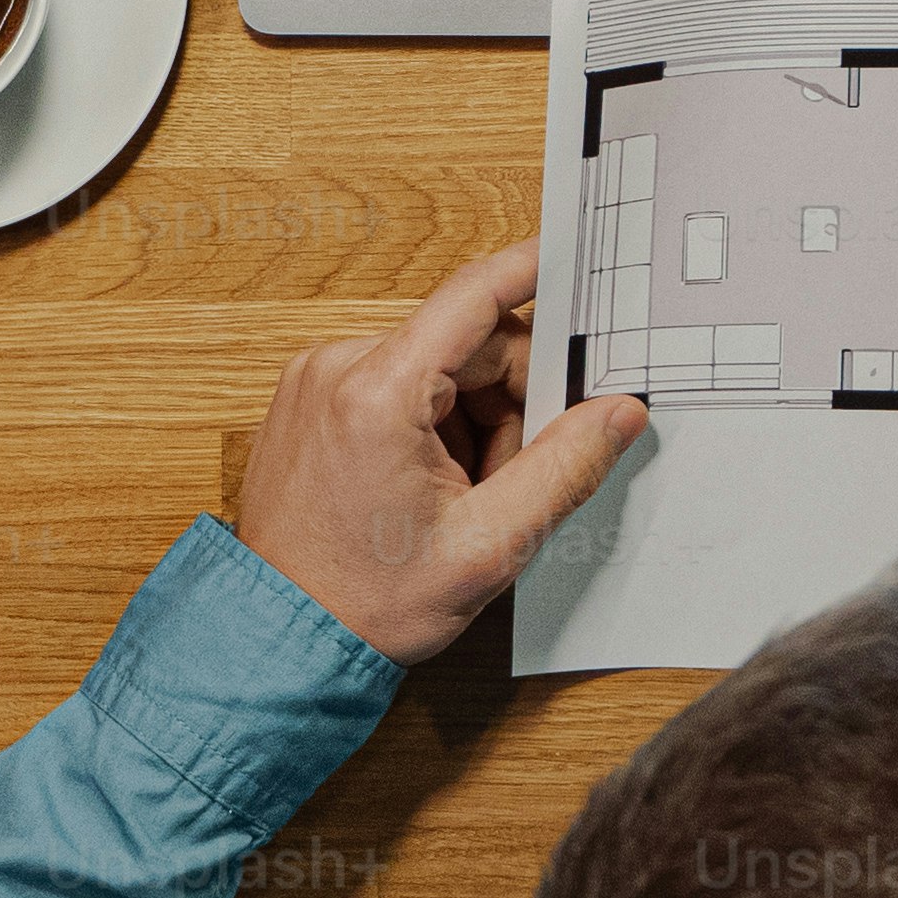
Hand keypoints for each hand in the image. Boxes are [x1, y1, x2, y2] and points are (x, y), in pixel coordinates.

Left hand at [235, 243, 643, 664]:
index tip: (574, 256)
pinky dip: (437, 428)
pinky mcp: (312, 401)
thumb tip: (618, 413)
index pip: (473, 298)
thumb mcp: (488, 545)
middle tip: (516, 475)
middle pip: (468, 346)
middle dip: (512, 402)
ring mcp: (318, 383)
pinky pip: (401, 388)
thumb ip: (564, 469)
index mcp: (377, 394)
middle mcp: (337, 370)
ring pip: (440, 370)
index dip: (533, 272)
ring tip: (466, 496)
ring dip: (476, 422)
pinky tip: (435, 487)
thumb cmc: (365, 603)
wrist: (280, 641)